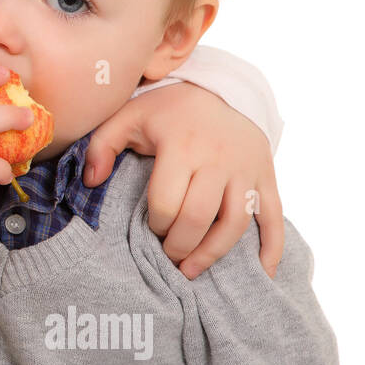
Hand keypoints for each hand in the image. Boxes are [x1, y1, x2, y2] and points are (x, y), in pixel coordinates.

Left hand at [83, 81, 282, 279]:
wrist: (220, 90)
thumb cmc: (167, 111)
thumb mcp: (128, 117)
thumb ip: (101, 146)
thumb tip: (90, 181)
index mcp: (182, 146)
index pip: (167, 202)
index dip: (155, 224)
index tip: (149, 229)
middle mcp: (218, 158)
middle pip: (199, 217)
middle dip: (179, 245)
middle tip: (168, 256)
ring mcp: (247, 169)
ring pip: (235, 223)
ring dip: (213, 253)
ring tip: (192, 269)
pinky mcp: (267, 177)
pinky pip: (274, 217)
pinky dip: (272, 248)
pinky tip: (263, 273)